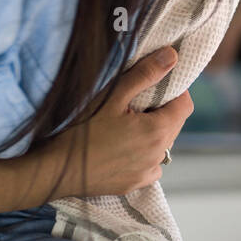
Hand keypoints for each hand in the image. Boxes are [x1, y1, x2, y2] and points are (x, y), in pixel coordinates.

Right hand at [41, 46, 191, 197]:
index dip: (175, 91)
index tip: (156, 86)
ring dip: (152, 132)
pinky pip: (149, 164)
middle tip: (134, 102)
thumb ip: (145, 75)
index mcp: (158, 131)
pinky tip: (119, 146)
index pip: (185, 105)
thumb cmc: (81, 131)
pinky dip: (142, 153)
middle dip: (161, 110)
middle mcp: (159, 155)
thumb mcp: (112, 97)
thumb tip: (172, 56)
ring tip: (124, 124)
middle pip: (174, 124)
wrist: (54, 170)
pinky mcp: (134, 183)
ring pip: (162, 144)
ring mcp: (147, 172)